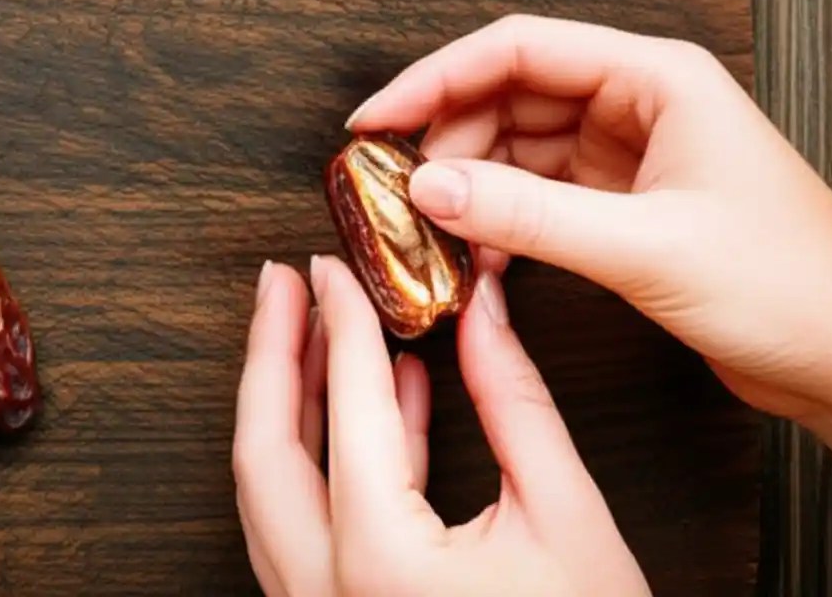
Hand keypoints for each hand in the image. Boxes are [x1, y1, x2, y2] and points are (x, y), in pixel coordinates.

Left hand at [232, 257, 650, 595]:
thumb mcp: (567, 520)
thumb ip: (515, 405)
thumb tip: (482, 314)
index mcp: (382, 562)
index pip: (347, 407)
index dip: (340, 322)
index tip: (332, 267)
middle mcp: (328, 593)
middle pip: (264, 449)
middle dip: (270, 354)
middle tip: (281, 285)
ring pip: (269, 490)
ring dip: (288, 403)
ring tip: (314, 331)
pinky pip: (303, 525)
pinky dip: (325, 458)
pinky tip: (368, 403)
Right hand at [346, 14, 831, 463]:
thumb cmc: (790, 285)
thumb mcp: (643, 245)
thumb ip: (527, 214)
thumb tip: (430, 189)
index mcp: (657, 79)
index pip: (519, 49)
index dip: (435, 78)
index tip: (375, 120)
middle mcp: (639, 106)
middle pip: (508, 95)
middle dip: (445, 138)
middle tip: (392, 188)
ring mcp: (629, 157)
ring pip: (517, 148)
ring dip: (468, 184)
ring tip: (428, 227)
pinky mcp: (623, 207)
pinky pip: (536, 195)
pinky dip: (498, 219)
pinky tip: (475, 252)